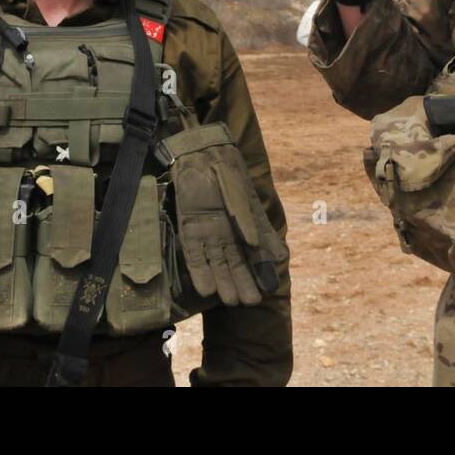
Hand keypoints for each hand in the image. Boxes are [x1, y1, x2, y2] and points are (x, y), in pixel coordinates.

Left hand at [172, 147, 287, 306]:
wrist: (198, 151)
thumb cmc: (223, 167)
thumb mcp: (239, 191)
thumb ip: (248, 217)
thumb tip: (256, 243)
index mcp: (244, 222)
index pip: (253, 252)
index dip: (259, 271)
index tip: (266, 290)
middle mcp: (227, 231)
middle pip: (236, 262)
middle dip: (243, 282)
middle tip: (250, 303)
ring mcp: (208, 232)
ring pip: (217, 262)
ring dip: (224, 281)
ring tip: (231, 302)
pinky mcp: (189, 229)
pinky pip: (195, 255)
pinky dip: (201, 271)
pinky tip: (206, 289)